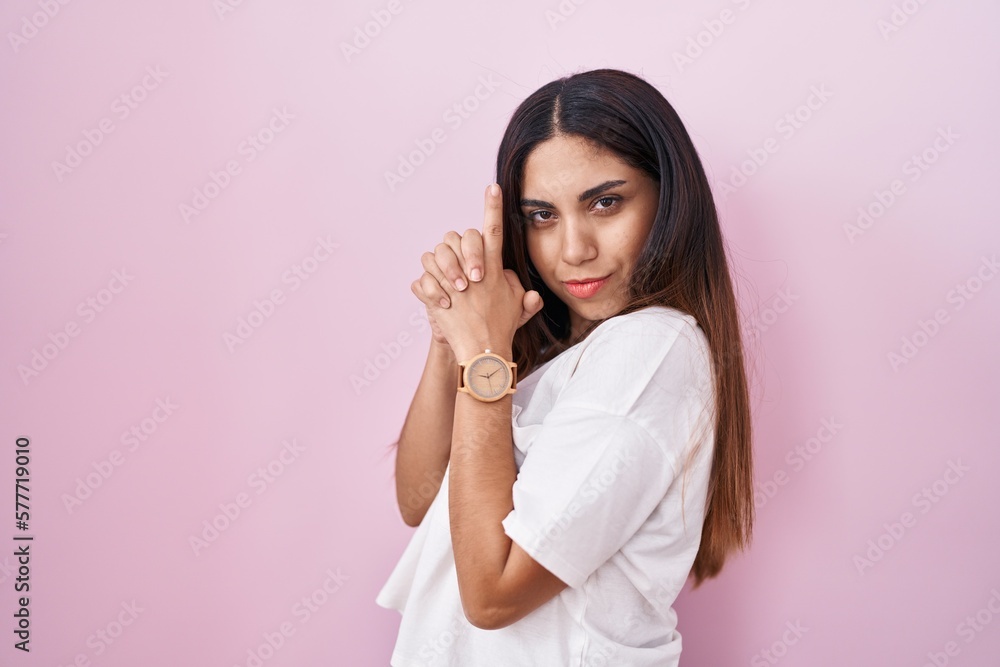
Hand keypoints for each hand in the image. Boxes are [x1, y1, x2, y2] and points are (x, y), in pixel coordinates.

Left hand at [410, 184, 543, 358]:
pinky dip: (425, 288)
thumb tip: (515, 279)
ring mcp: (454, 285)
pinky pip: (422, 281)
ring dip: (438, 266)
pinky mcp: (437, 299)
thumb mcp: (519, 307)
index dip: (493, 207)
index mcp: (494, 271)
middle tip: (465, 270)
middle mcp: (474, 273)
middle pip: (463, 239)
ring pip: (436, 255)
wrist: (483, 354)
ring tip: (446, 284)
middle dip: (461, 247)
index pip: (495, 231)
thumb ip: (519, 288)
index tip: (492, 186)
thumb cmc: (502, 330)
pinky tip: (434, 299)